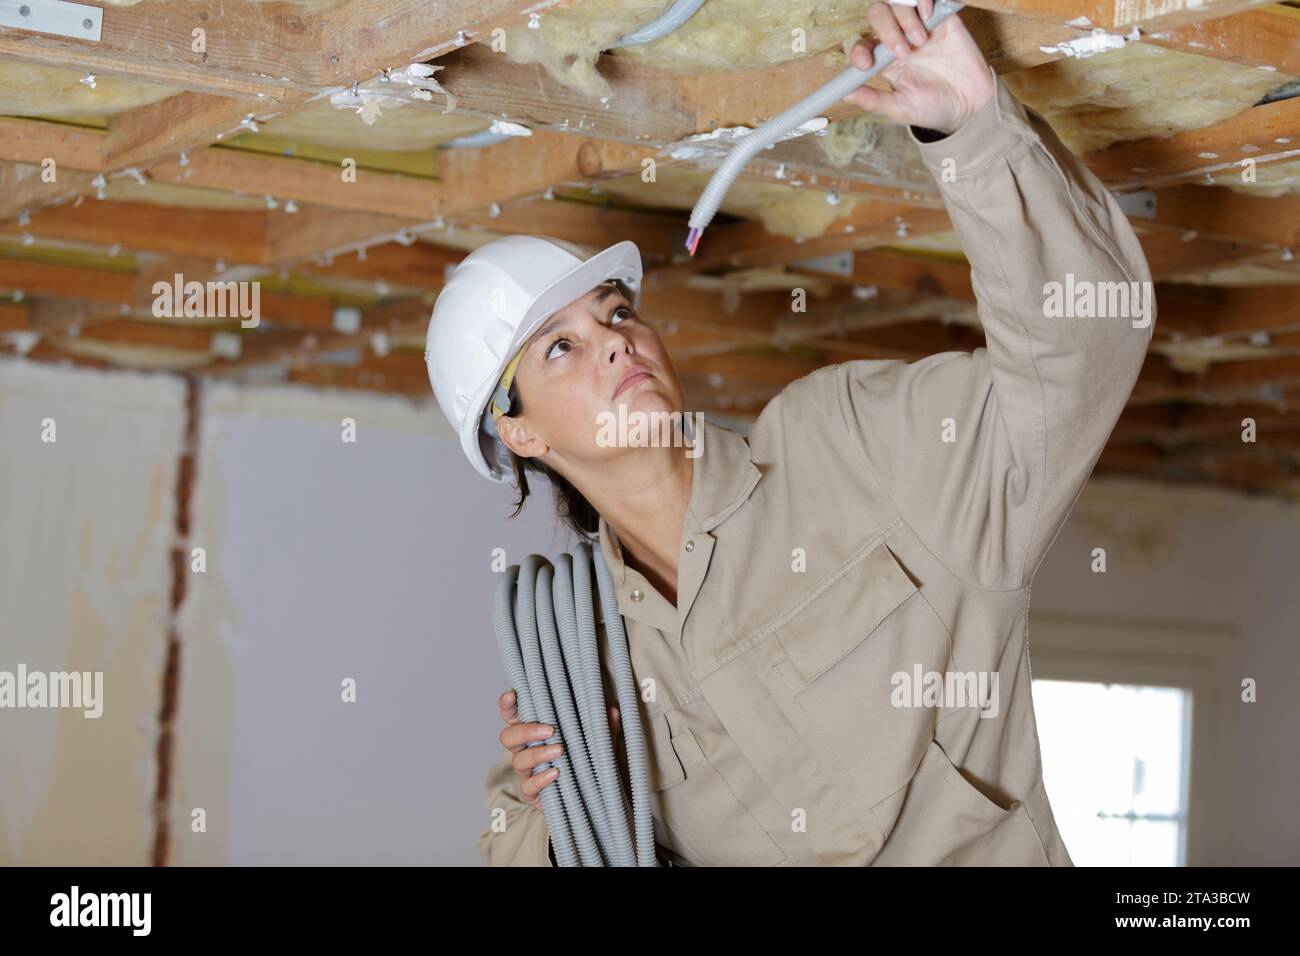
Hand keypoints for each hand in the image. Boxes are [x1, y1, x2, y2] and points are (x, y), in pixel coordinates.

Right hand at [497, 689, 620, 810]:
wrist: (588, 797)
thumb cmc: (584, 761)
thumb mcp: (596, 741)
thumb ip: (602, 727)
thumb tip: (612, 711)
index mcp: (534, 732)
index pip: (512, 715)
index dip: (507, 705)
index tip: (512, 695)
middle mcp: (525, 750)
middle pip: (508, 736)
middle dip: (525, 731)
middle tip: (549, 729)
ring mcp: (526, 773)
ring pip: (519, 760)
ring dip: (538, 753)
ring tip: (560, 750)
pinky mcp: (531, 793)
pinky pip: (528, 786)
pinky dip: (541, 779)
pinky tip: (556, 773)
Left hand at [843, 1, 995, 135]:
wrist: (970, 104)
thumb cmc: (934, 108)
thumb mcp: (901, 108)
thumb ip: (873, 101)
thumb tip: (846, 94)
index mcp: (884, 61)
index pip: (862, 44)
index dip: (859, 51)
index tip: (866, 65)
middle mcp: (898, 39)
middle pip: (877, 14)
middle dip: (886, 30)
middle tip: (903, 52)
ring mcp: (919, 26)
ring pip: (898, 2)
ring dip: (904, 18)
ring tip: (920, 41)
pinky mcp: (940, 17)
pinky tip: (928, 15)